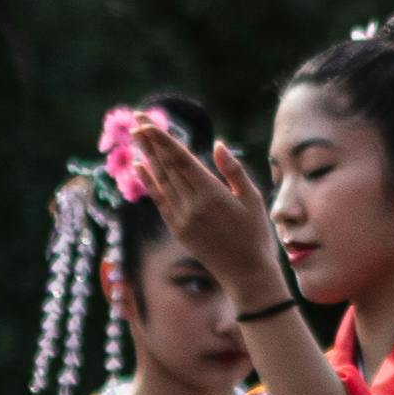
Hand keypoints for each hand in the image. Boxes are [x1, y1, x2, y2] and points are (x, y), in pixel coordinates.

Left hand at [123, 111, 289, 313]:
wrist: (246, 273)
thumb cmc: (256, 234)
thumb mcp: (253, 199)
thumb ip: (233, 171)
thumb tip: (219, 145)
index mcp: (212, 194)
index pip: (181, 160)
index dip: (163, 140)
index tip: (149, 123)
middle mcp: (192, 205)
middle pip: (167, 167)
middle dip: (151, 143)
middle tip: (137, 121)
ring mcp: (182, 219)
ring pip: (161, 181)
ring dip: (148, 158)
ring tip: (136, 138)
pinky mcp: (178, 230)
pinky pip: (159, 201)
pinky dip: (149, 182)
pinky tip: (140, 167)